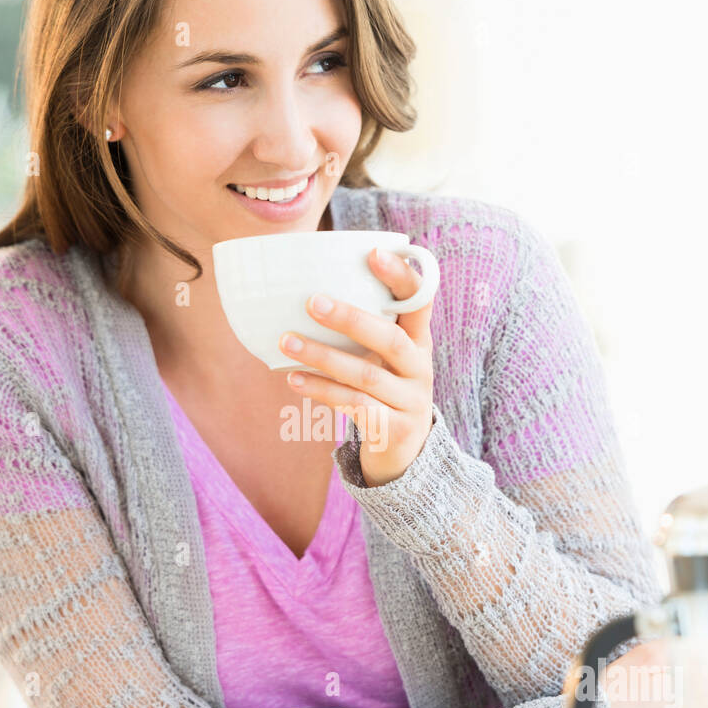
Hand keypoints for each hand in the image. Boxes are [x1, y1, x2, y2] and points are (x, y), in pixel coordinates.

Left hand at [278, 247, 434, 485]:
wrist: (406, 454)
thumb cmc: (384, 392)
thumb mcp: (386, 360)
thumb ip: (365, 330)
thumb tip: (306, 292)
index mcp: (420, 341)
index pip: (420, 301)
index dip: (401, 276)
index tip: (373, 253)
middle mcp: (421, 368)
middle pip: (390, 338)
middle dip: (350, 318)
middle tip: (312, 302)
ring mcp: (411, 401)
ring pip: (366, 374)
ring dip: (323, 356)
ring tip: (286, 342)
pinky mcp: (395, 430)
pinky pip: (354, 406)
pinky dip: (322, 390)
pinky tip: (294, 379)